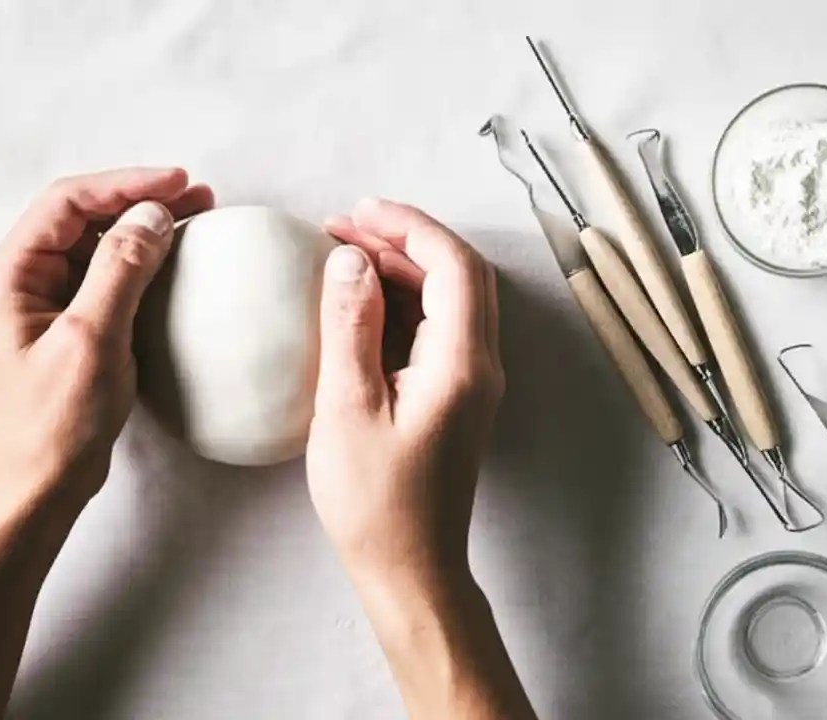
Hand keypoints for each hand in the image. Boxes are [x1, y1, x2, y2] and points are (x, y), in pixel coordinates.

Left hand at [0, 167, 213, 521]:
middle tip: (200, 198)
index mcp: (12, 275)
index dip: (125, 184)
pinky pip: (107, 280)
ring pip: (97, 246)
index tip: (180, 183)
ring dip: (145, 229)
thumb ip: (120, 270)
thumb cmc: (51, 425)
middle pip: (83, 217)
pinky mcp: (71, 331)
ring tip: (197, 220)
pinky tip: (175, 266)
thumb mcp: (91, 340)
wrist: (35, 491)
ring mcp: (46, 307)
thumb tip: (152, 215)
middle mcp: (24, 283)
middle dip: (140, 200)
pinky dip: (143, 264)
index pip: (68, 202)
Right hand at [307, 198, 502, 587]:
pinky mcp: (459, 396)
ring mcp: (475, 382)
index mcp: (461, 364)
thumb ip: (350, 327)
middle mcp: (482, 365)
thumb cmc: (376, 502)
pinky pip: (442, 328)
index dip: (409, 225)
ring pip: (453, 298)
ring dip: (406, 267)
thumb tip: (352, 260)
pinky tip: (362, 299)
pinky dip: (407, 301)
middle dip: (405, 237)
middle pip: (459, 274)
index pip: (452, 265)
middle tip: (344, 225)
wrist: (411, 568)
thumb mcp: (347, 409)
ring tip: (344, 252)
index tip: (359, 210)